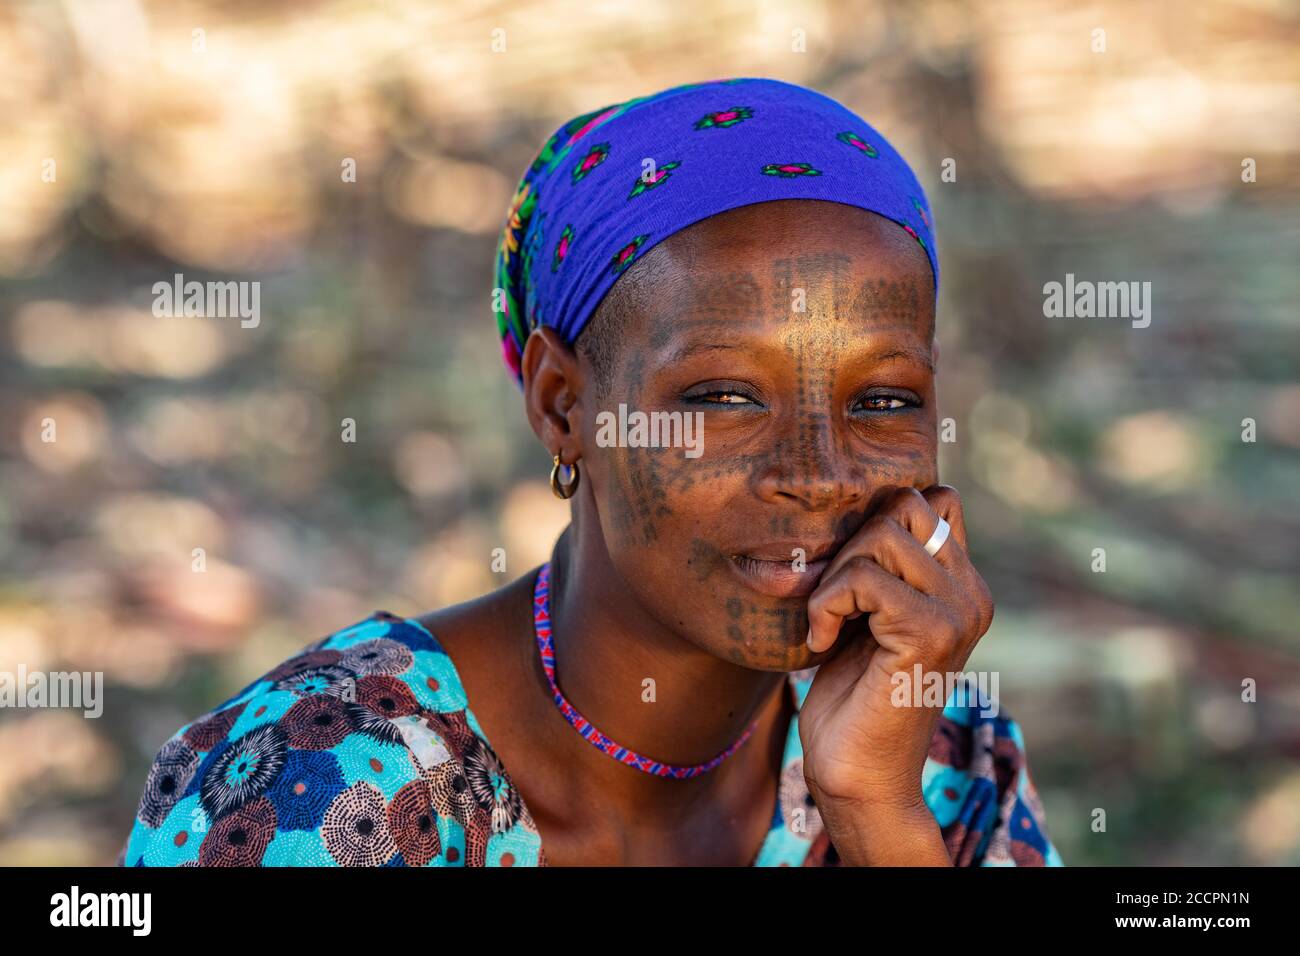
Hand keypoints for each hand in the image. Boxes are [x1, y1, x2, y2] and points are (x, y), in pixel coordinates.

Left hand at [796, 485, 994, 864]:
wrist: (858, 775)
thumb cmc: (850, 697)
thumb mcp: (866, 614)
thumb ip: (878, 564)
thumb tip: (854, 503)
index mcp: (961, 584)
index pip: (933, 498)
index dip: (879, 517)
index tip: (849, 572)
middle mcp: (971, 592)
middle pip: (906, 503)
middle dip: (853, 540)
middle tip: (833, 598)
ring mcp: (957, 611)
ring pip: (881, 534)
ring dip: (835, 575)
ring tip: (829, 621)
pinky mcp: (930, 632)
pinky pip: (863, 578)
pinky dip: (827, 605)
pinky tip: (823, 642)